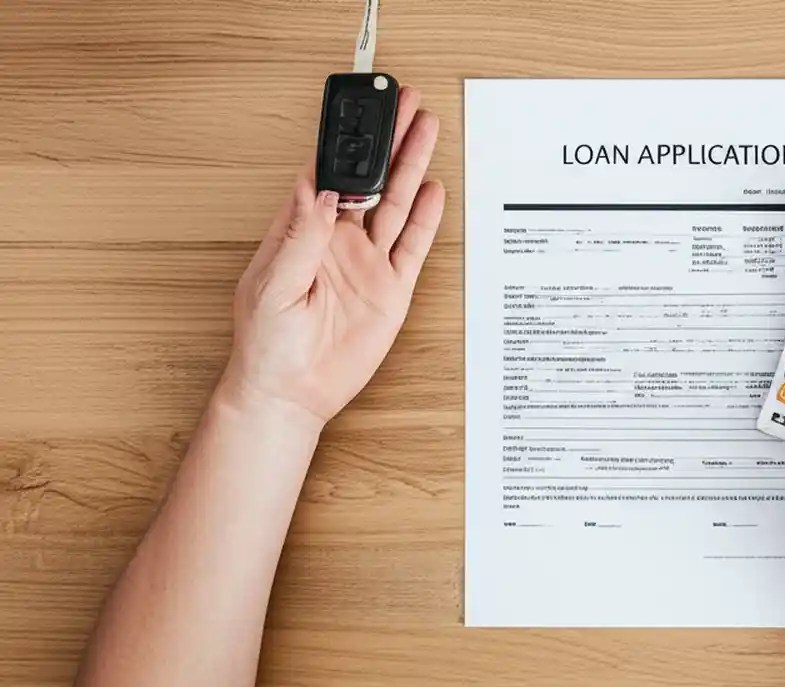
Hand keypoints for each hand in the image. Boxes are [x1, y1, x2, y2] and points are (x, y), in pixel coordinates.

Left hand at [219, 87, 445, 425]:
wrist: (290, 394)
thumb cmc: (265, 345)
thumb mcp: (271, 287)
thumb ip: (299, 239)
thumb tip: (319, 193)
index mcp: (300, 234)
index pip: (325, 177)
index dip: (342, 146)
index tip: (357, 117)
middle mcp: (336, 243)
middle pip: (368, 181)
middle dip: (387, 143)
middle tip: (405, 106)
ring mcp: (365, 264)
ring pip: (394, 205)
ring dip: (410, 167)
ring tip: (425, 130)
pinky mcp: (390, 290)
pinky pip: (412, 248)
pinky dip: (425, 219)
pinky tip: (432, 190)